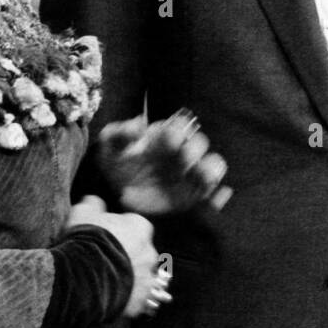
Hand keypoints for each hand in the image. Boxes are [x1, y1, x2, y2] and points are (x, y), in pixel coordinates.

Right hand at [67, 195, 170, 318]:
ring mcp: (147, 277)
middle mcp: (150, 252)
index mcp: (141, 228)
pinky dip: (131, 301)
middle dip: (129, 257)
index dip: (121, 233)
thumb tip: (94, 201)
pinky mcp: (141, 300)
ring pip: (144, 278)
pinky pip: (139, 301)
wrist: (85, 275)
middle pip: (142, 253)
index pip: (136, 227)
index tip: (108, 238)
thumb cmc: (86, 241)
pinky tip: (117, 301)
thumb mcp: (83, 213)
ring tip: (113, 285)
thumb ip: (92, 205)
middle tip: (108, 262)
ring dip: (133, 280)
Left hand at [97, 110, 231, 215]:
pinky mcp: (194, 194)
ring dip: (211, 170)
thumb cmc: (118, 163)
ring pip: (214, 165)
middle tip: (183, 162)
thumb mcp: (111, 146)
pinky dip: (217, 197)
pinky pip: (213, 194)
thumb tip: (139, 125)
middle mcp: (182, 151)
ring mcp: (190, 173)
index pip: (181, 126)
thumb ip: (119, 133)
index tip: (169, 141)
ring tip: (204, 180)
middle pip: (200, 143)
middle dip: (193, 151)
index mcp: (165, 135)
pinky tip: (212, 201)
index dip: (178, 132)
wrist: (118, 193)